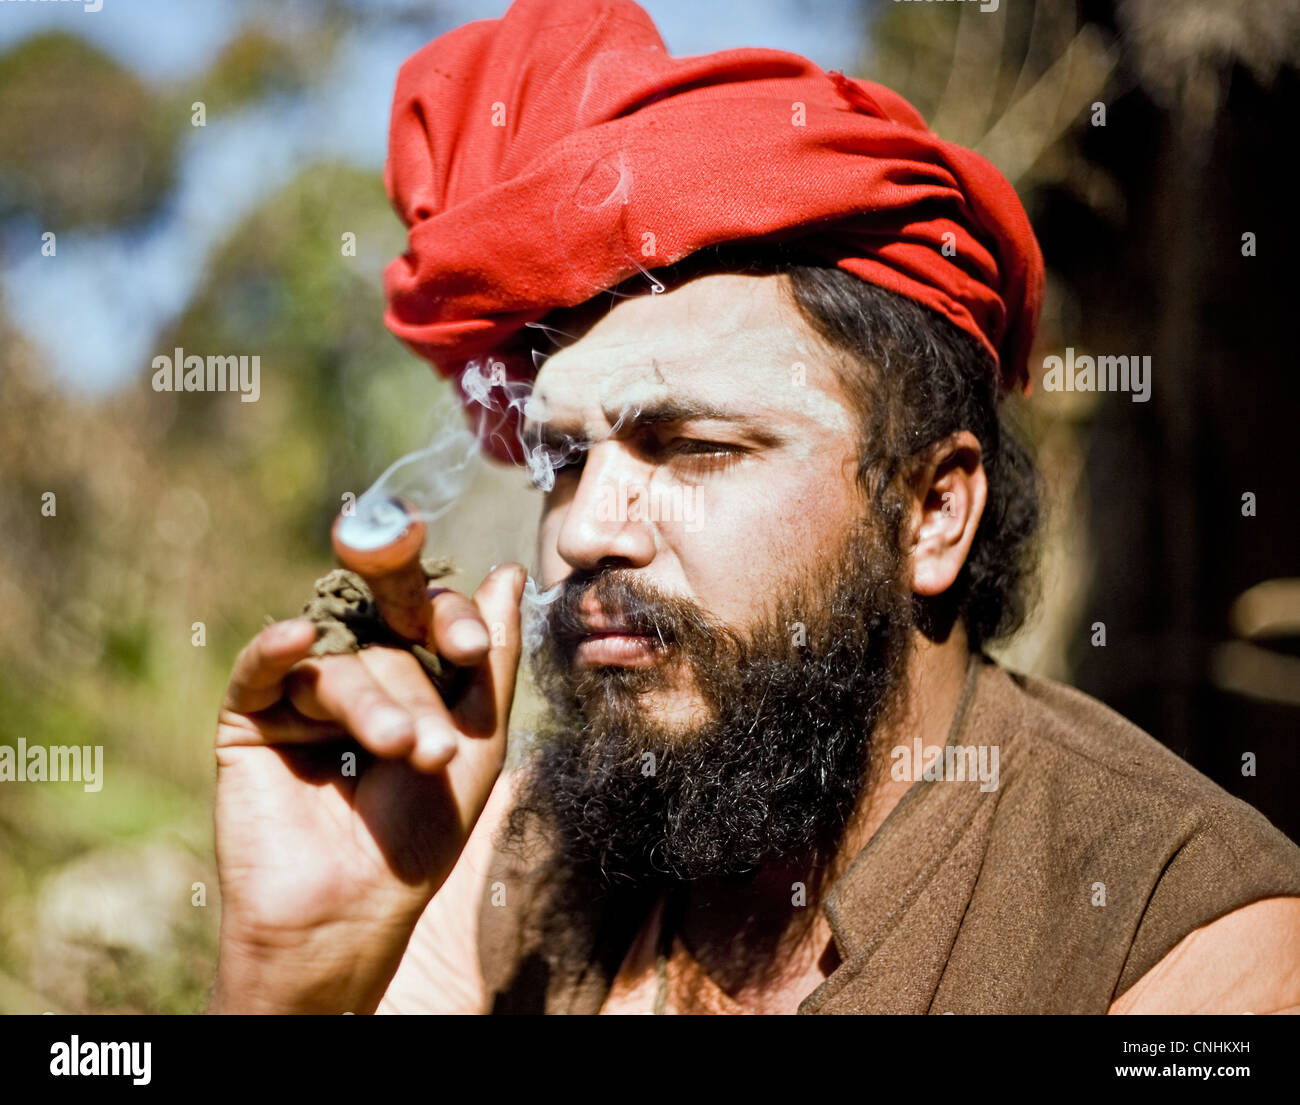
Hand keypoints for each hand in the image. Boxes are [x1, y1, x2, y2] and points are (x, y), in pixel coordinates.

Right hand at [210, 562, 525, 1012]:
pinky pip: (260, 667)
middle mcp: (358, 673)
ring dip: (376, 702)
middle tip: (450, 653)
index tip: (472, 649)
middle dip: (418, 647)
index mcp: (413, 673)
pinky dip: (276, 648)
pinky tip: (298, 637)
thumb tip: (508, 571)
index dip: (453, 620)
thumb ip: (493, 658)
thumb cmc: (422, 830)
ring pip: (341, 662)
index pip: (431, 615)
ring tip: (404, 751)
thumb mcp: (477, 739)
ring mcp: (303, 692)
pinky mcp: (250, 716)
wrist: (354, 906)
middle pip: (386, 628)